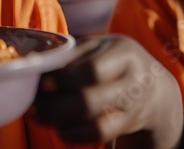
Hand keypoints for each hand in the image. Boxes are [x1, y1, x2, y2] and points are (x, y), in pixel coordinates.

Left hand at [33, 35, 183, 148]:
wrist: (152, 86)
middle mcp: (133, 81)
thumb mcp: (97, 47)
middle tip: (33, 106)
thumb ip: (71, 55)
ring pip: (95, 126)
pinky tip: (58, 128)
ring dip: (61, 124)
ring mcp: (133, 107)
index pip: (91, 71)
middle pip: (91, 102)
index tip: (41, 84)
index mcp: (123, 52)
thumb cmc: (111, 60)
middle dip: (55, 107)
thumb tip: (32, 68)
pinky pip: (98, 136)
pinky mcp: (127, 126)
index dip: (62, 80)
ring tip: (39, 117)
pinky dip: (73, 135)